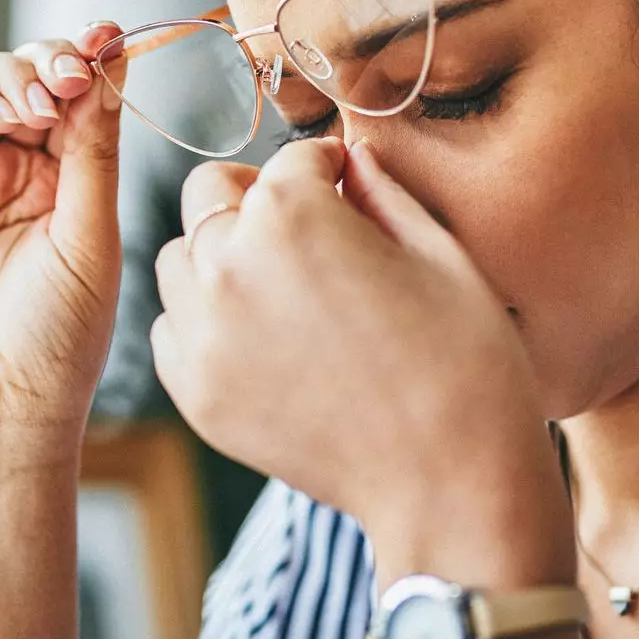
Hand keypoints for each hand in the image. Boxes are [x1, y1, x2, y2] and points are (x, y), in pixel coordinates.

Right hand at [0, 25, 124, 448]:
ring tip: (42, 100)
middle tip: (75, 75)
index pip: (81, 96)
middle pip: (32, 77)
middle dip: (55, 61)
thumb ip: (95, 148)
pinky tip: (5, 112)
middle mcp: (19, 169)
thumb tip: (112, 62)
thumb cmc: (57, 337)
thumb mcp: (92, 232)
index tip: (112, 40)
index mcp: (72, 180)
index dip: (94, 61)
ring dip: (14, 73)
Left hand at [150, 137, 570, 576]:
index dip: (330, 169)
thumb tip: (350, 161)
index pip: (292, 159)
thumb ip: (381, 190)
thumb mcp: (437, 251)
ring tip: (281, 290)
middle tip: (308, 232)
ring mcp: (203, 335)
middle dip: (258, 200)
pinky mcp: (196, 395)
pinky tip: (266, 341)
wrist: (451, 479)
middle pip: (212, 194)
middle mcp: (227, 265)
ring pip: (178, 260)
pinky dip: (205, 324)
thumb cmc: (465, 359)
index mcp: (290, 214)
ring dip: (219, 259)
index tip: (350, 189)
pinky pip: (173, 331)